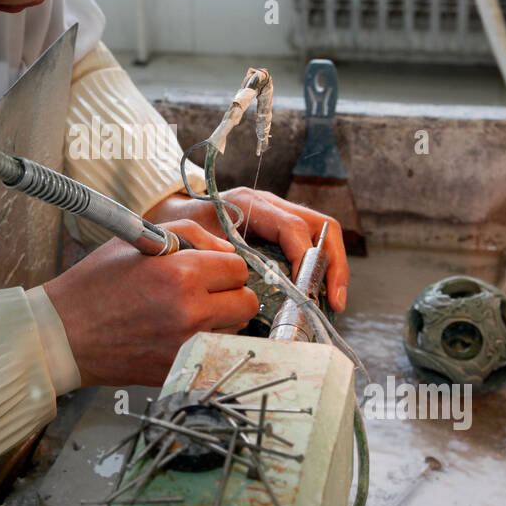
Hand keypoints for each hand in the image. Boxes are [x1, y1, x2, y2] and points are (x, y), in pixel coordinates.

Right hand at [43, 219, 258, 386]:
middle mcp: (191, 311)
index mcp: (182, 274)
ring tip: (188, 311)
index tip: (209, 268)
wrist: (64, 334)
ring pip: (236, 329)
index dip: (224, 265)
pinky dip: (205, 341)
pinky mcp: (180, 368)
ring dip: (221, 319)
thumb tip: (226, 248)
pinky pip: (215, 352)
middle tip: (205, 290)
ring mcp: (187, 345)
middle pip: (248, 302)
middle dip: (231, 292)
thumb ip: (191, 233)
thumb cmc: (96, 283)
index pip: (239, 268)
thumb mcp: (140, 239)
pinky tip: (178, 332)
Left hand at [146, 188, 349, 312]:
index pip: (293, 228)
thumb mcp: (196, 241)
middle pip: (321, 227)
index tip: (308, 291)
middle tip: (334, 300)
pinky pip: (311, 245)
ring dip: (332, 269)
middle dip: (333, 265)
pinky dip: (319, 270)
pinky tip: (318, 295)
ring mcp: (279, 216)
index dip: (306, 259)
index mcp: (251, 203)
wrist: (171, 216)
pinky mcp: (280, 231)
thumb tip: (249, 290)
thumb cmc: (181, 229)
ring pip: (322, 235)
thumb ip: (220, 259)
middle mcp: (271, 205)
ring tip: (332, 302)